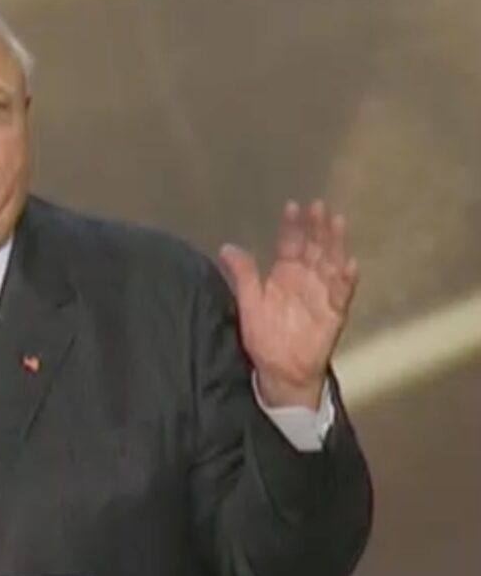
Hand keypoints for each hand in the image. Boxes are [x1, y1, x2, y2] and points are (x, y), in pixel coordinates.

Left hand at [218, 200, 357, 409]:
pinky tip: (349, 265)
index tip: (292, 206)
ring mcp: (322, 294)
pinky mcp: (334, 312)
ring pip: (332, 262)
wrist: (280, 370)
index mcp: (285, 275)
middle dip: (317, 227)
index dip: (292, 226)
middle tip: (318, 206)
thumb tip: (226, 247)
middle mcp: (307, 279)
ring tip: (337, 222)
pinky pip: (342, 294)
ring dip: (335, 243)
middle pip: (315, 247)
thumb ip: (243, 275)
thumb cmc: (265, 336)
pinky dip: (346, 279)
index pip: (290, 244)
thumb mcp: (249, 303)